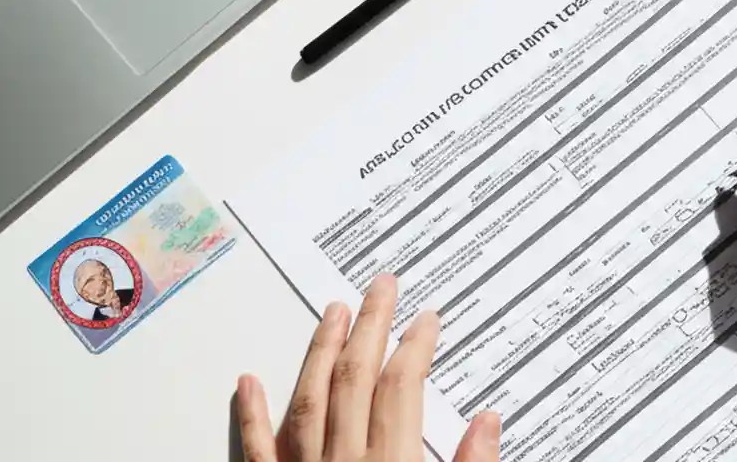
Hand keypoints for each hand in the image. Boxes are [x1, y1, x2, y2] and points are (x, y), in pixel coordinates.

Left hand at [236, 275, 500, 461]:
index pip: (401, 388)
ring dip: (321, 352)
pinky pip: (258, 450)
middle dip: (371, 327)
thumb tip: (488, 423)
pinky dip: (252, 414)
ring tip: (333, 314)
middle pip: (354, 379)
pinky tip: (248, 383)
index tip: (427, 321)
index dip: (416, 347)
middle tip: (381, 290)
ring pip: (308, 402)